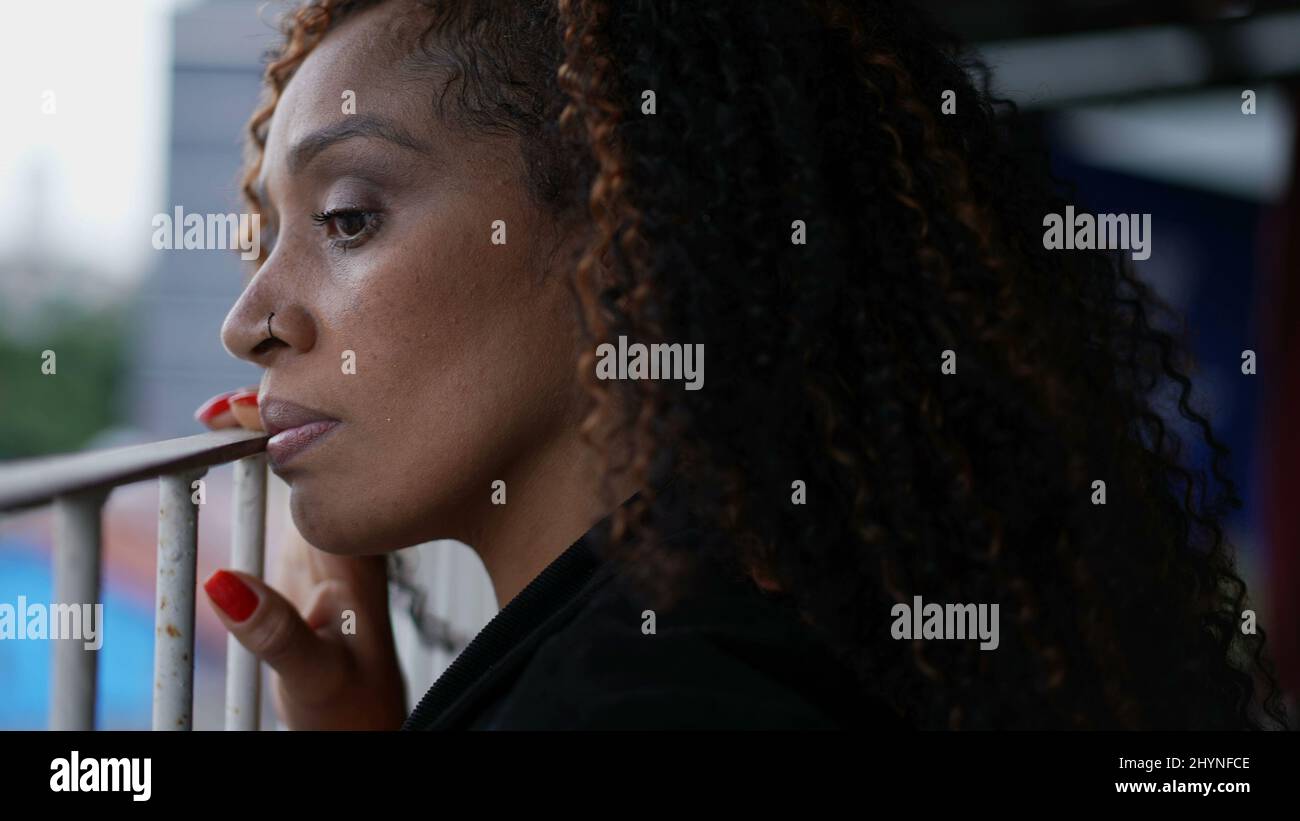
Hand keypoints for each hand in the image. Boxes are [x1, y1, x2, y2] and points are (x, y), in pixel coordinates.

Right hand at [195, 388, 407, 729]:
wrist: (363, 728)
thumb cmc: (353, 709)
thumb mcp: (316, 676)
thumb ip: (275, 635)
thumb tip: (222, 585)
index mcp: (361, 558)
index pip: (332, 474)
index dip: (291, 433)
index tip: (240, 410)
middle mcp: (348, 539)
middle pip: (319, 462)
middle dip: (278, 421)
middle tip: (220, 404)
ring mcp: (325, 544)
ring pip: (303, 474)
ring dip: (267, 439)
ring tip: (220, 412)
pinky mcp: (304, 557)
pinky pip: (282, 498)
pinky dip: (256, 467)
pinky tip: (230, 444)